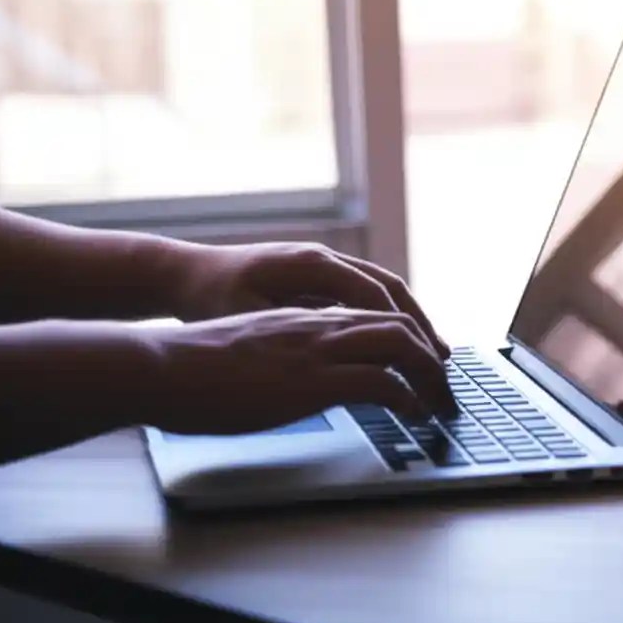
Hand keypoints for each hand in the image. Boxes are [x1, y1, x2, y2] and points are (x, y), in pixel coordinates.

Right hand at [144, 307, 456, 435]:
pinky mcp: (312, 382)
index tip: (424, 365)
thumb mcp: (249, 353)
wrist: (158, 366)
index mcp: (304, 319)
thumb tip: (294, 382)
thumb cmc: (191, 368)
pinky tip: (416, 416)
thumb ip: (282, 357)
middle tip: (446, 388)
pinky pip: (381, 382)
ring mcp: (317, 350)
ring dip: (431, 376)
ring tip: (442, 405)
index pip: (374, 316)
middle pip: (400, 325)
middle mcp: (318, 326)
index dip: (408, 338)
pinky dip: (409, 398)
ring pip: (401, 346)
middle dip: (432, 357)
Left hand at [168, 241, 447, 357]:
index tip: (426, 363)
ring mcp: (323, 265)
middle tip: (444, 364)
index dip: (406, 332)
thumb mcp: (249, 319)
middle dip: (421, 326)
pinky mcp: (317, 277)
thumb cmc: (206, 298)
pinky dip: (389, 318)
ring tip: (433, 354)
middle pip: (390, 290)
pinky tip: (398, 344)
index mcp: (312, 265)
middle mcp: (324, 259)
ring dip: (411, 321)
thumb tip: (345, 352)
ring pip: (383, 290)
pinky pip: (365, 295)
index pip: (375, 298)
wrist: (178, 273)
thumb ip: (299, 332)